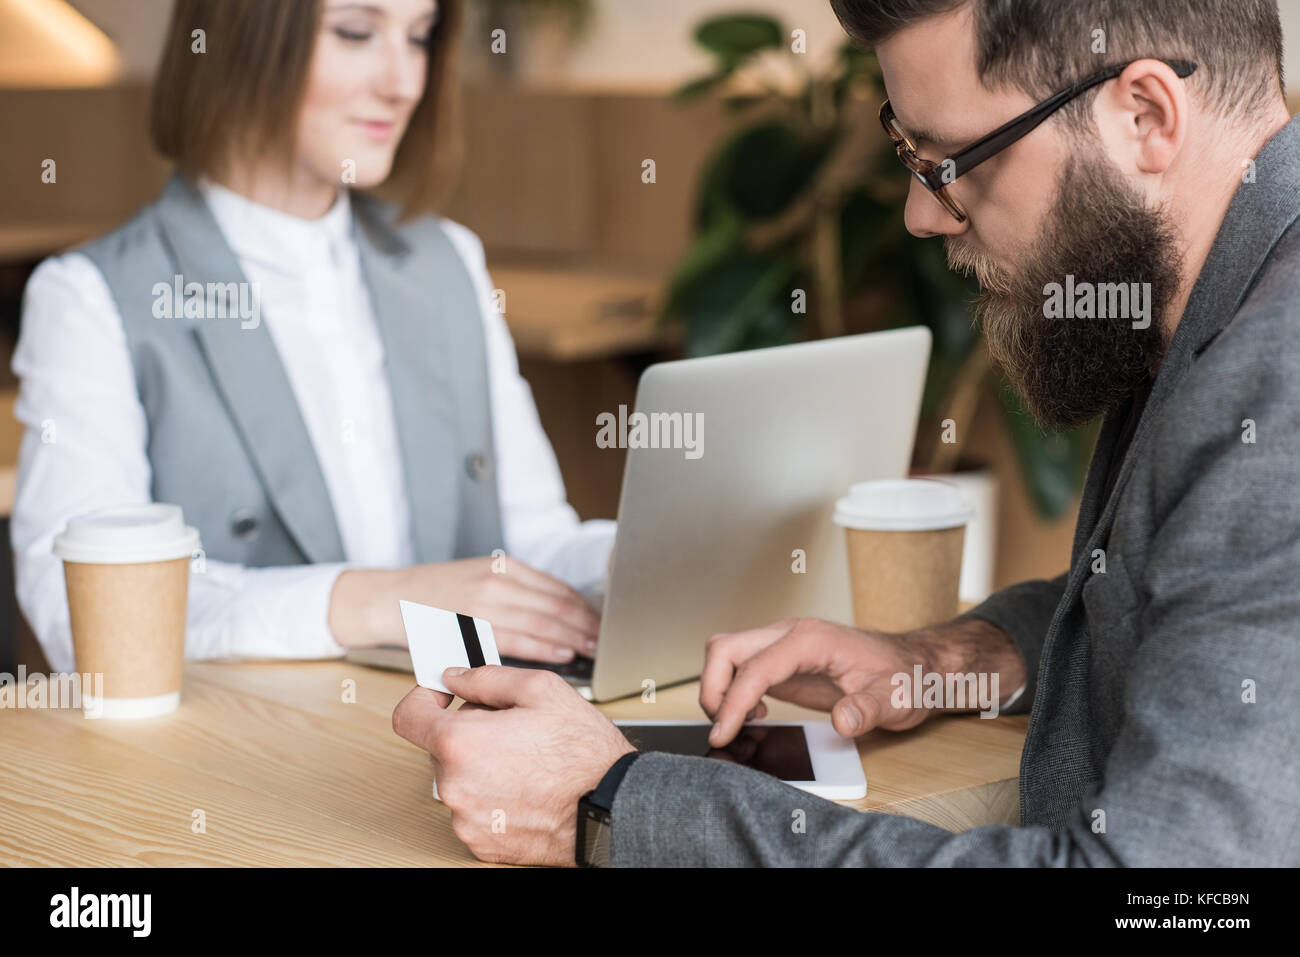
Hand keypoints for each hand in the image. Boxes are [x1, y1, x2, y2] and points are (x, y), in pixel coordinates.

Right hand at [330, 556, 600, 662]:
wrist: (389, 600)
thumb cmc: (434, 595)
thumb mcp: (479, 578)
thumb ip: (514, 592)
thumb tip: (554, 614)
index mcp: (504, 567)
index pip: (557, 588)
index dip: (583, 607)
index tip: (600, 622)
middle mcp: (499, 580)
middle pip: (556, 604)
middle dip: (585, 623)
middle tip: (605, 640)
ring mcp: (486, 602)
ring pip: (543, 621)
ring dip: (572, 637)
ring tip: (591, 649)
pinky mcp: (473, 626)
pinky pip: (519, 639)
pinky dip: (545, 647)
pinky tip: (563, 653)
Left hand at [391, 666, 635, 865]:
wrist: (613, 806)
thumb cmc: (583, 753)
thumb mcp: (540, 689)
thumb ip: (486, 678)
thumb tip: (456, 677)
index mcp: (460, 742)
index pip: (407, 717)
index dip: (422, 698)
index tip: (441, 695)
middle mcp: (455, 786)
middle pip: (440, 747)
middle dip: (467, 731)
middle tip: (508, 726)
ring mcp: (467, 819)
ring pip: (459, 779)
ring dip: (481, 765)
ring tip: (525, 760)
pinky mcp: (482, 844)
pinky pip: (474, 810)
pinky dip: (492, 797)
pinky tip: (526, 788)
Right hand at [700, 617, 930, 747]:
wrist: (915, 666)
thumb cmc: (904, 676)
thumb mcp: (894, 698)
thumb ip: (867, 708)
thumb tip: (843, 721)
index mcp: (811, 639)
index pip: (754, 667)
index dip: (732, 702)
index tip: (723, 734)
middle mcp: (791, 634)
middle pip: (725, 648)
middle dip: (713, 689)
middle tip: (724, 728)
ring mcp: (784, 645)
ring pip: (726, 653)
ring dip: (720, 687)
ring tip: (740, 722)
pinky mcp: (783, 659)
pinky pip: (741, 666)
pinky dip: (734, 689)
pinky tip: (757, 713)